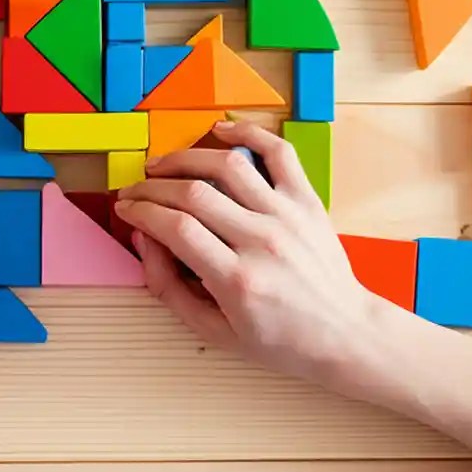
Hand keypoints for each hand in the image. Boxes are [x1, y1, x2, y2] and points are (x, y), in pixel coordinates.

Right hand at [115, 120, 383, 390]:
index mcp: (238, 280)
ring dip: (185, 158)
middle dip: (151, 188)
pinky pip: (277, 153)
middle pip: (193, 194)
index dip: (141, 212)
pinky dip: (247, 133)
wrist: (345, 334)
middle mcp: (263, 241)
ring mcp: (287, 216)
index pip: (176, 228)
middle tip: (134, 190)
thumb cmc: (280, 340)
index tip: (126, 209)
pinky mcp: (306, 201)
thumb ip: (170, 288)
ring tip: (162, 165)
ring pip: (227, 166)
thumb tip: (145, 239)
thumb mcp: (215, 332)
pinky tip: (218, 131)